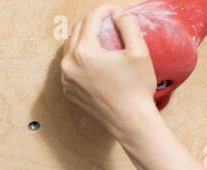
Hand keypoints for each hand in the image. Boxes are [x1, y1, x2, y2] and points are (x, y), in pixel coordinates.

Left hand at [61, 4, 158, 137]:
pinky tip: (96, 59)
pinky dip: (81, 58)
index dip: (105, 11)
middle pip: (78, 30)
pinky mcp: (69, 91)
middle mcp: (69, 65)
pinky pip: (71, 66)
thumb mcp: (139, 51)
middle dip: (93, 23)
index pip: (92, 19)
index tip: (116, 11)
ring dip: (85, 38)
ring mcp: (67, 79)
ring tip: (103, 39)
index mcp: (84, 52)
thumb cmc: (137, 90)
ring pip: (71, 47)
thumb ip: (129, 25)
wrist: (131, 123)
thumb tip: (119, 14)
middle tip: (110, 24)